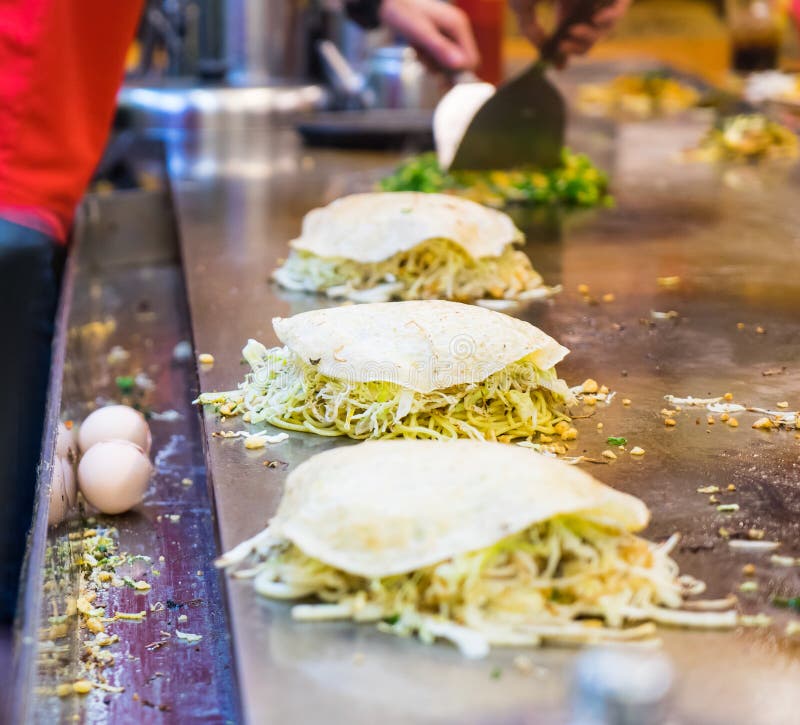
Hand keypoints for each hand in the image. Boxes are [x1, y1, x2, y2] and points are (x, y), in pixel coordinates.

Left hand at [380, 0, 479, 71]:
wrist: (388, 2)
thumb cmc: (402, 13)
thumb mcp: (420, 33)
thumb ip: (439, 48)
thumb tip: (460, 65)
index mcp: (457, 26)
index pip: (471, 61)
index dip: (457, 72)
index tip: (438, 76)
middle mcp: (458, 29)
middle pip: (461, 63)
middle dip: (444, 69)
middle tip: (424, 63)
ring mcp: (450, 33)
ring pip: (450, 63)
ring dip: (433, 65)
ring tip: (418, 53)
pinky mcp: (441, 37)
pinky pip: (441, 58)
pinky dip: (429, 60)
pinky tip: (418, 51)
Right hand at [510, 0, 630, 65]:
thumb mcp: (522, 5)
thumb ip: (530, 30)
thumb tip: (544, 54)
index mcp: (566, 2)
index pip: (572, 33)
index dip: (566, 52)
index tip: (559, 67)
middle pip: (591, 33)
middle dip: (578, 47)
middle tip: (562, 46)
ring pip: (605, 26)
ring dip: (590, 37)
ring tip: (571, 33)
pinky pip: (619, 7)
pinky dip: (609, 18)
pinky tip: (595, 19)